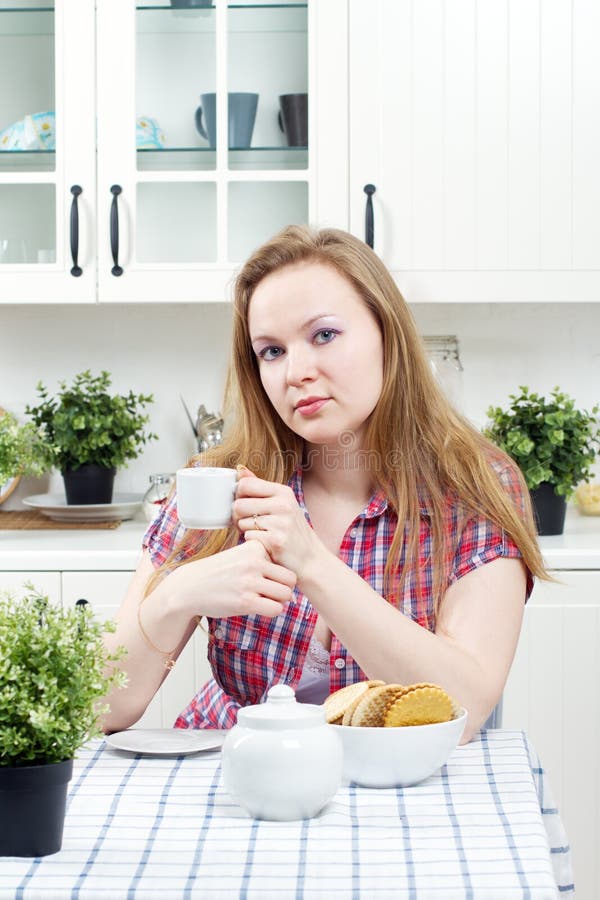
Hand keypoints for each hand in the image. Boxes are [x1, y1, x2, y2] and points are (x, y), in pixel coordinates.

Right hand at [168, 538, 295, 618]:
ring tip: (262, 599)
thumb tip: (293, 589)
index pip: (285, 560)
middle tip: (270, 592)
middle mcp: (254, 562)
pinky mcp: (245, 602)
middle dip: (284, 588)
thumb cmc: (218, 573)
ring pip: (286, 594)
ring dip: (278, 600)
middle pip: (291, 578)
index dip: (278, 571)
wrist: (190, 587)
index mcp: (254, 546)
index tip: (264, 575)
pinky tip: (257, 607)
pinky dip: (271, 611)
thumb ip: (265, 563)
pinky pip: (276, 609)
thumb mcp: (241, 556)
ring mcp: (250, 582)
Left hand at [233, 467, 321, 577]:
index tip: (244, 505)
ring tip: (260, 534)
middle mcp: (283, 504)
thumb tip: (239, 470)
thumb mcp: (281, 504)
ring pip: (241, 522)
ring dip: (245, 531)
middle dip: (237, 516)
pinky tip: (265, 544)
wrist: (311, 559)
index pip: (245, 484)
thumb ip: (259, 487)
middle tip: (247, 524)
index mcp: (283, 492)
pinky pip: (248, 537)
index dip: (238, 496)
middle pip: (238, 504)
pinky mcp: (276, 540)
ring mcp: (281, 522)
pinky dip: (253, 542)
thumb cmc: (292, 531)